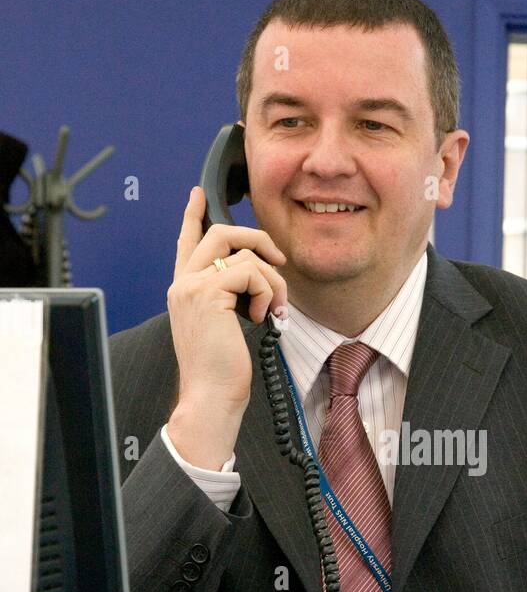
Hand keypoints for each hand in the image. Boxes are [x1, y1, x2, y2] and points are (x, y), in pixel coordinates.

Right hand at [166, 186, 288, 465]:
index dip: (193, 215)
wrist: (210, 397)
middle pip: (220, 233)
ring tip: (274, 310)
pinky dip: (268, 293)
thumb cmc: (221, 371)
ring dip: (273, 281)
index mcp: (184, 290)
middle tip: (279, 258)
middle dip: (256, 238)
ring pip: (243, 253)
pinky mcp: (208, 292)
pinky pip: (252, 273)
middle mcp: (183, 283)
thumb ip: (230, 297)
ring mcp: (192, 285)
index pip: (187, 242)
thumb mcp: (224, 325)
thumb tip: (258, 277)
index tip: (197, 195)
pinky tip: (263, 318)